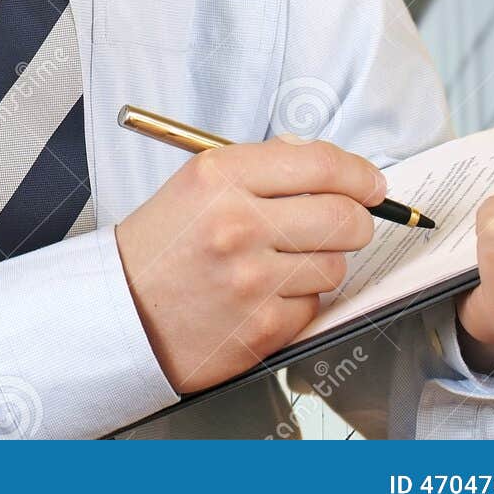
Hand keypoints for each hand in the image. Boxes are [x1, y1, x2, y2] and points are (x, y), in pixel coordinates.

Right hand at [114, 139, 384, 392]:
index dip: (359, 173)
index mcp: (222, 176)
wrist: (122, 312)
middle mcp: (238, 224)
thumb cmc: (166, 243)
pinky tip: (267, 294)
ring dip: (322, 262)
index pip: (320, 164)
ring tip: (285, 261)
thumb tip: (334, 167)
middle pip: (343, 216)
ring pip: (335, 265)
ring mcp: (250, 280)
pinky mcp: (259, 329)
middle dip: (357, 219)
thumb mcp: (200, 181)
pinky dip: (300, 300)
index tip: (371, 184)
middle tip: (346, 221)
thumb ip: (266, 166)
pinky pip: (313, 306)